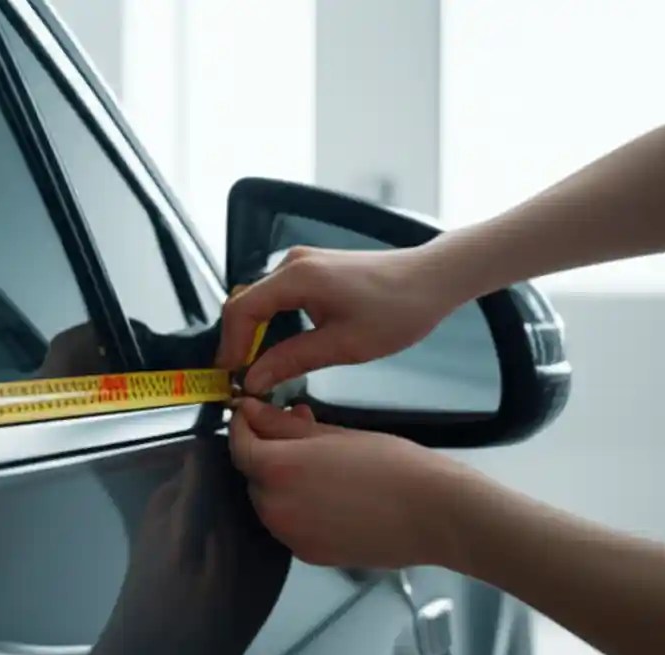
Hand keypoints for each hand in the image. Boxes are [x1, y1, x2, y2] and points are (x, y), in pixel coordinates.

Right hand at [215, 245, 458, 393]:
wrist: (433, 278)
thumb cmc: (398, 309)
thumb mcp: (343, 346)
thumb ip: (292, 361)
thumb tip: (254, 379)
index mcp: (297, 277)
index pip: (241, 311)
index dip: (230, 347)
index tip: (232, 378)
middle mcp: (293, 263)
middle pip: (244, 304)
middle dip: (238, 343)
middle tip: (242, 380)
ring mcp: (302, 263)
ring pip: (259, 301)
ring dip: (254, 335)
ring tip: (259, 370)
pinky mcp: (312, 269)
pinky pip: (276, 296)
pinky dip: (270, 323)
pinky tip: (279, 349)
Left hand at [229, 398, 476, 569]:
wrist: (434, 514)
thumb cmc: (392, 465)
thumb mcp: (333, 434)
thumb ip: (283, 425)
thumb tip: (250, 412)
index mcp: (278, 469)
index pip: (239, 445)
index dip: (242, 425)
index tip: (252, 412)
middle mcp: (275, 507)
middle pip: (253, 475)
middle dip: (267, 451)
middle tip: (298, 428)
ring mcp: (289, 535)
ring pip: (269, 501)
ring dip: (281, 480)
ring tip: (319, 462)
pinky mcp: (307, 555)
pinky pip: (289, 524)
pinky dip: (297, 506)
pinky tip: (329, 494)